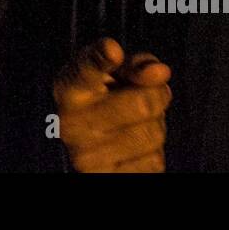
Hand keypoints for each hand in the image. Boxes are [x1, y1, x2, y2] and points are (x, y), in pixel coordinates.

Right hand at [54, 37, 171, 171]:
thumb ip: (137, 64)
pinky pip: (154, 163)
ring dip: (157, 126)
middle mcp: (71, 122)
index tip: (114, 51)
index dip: (102, 59)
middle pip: (143, 103)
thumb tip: (159, 71)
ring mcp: (86, 156)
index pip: (86, 70)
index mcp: (69, 87)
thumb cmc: (108, 97)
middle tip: (148, 95)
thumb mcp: (117, 73)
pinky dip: (153, 154)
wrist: (93, 143)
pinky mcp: (104, 178)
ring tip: (137, 122)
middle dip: (157, 96)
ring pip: (152, 135)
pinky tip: (134, 148)